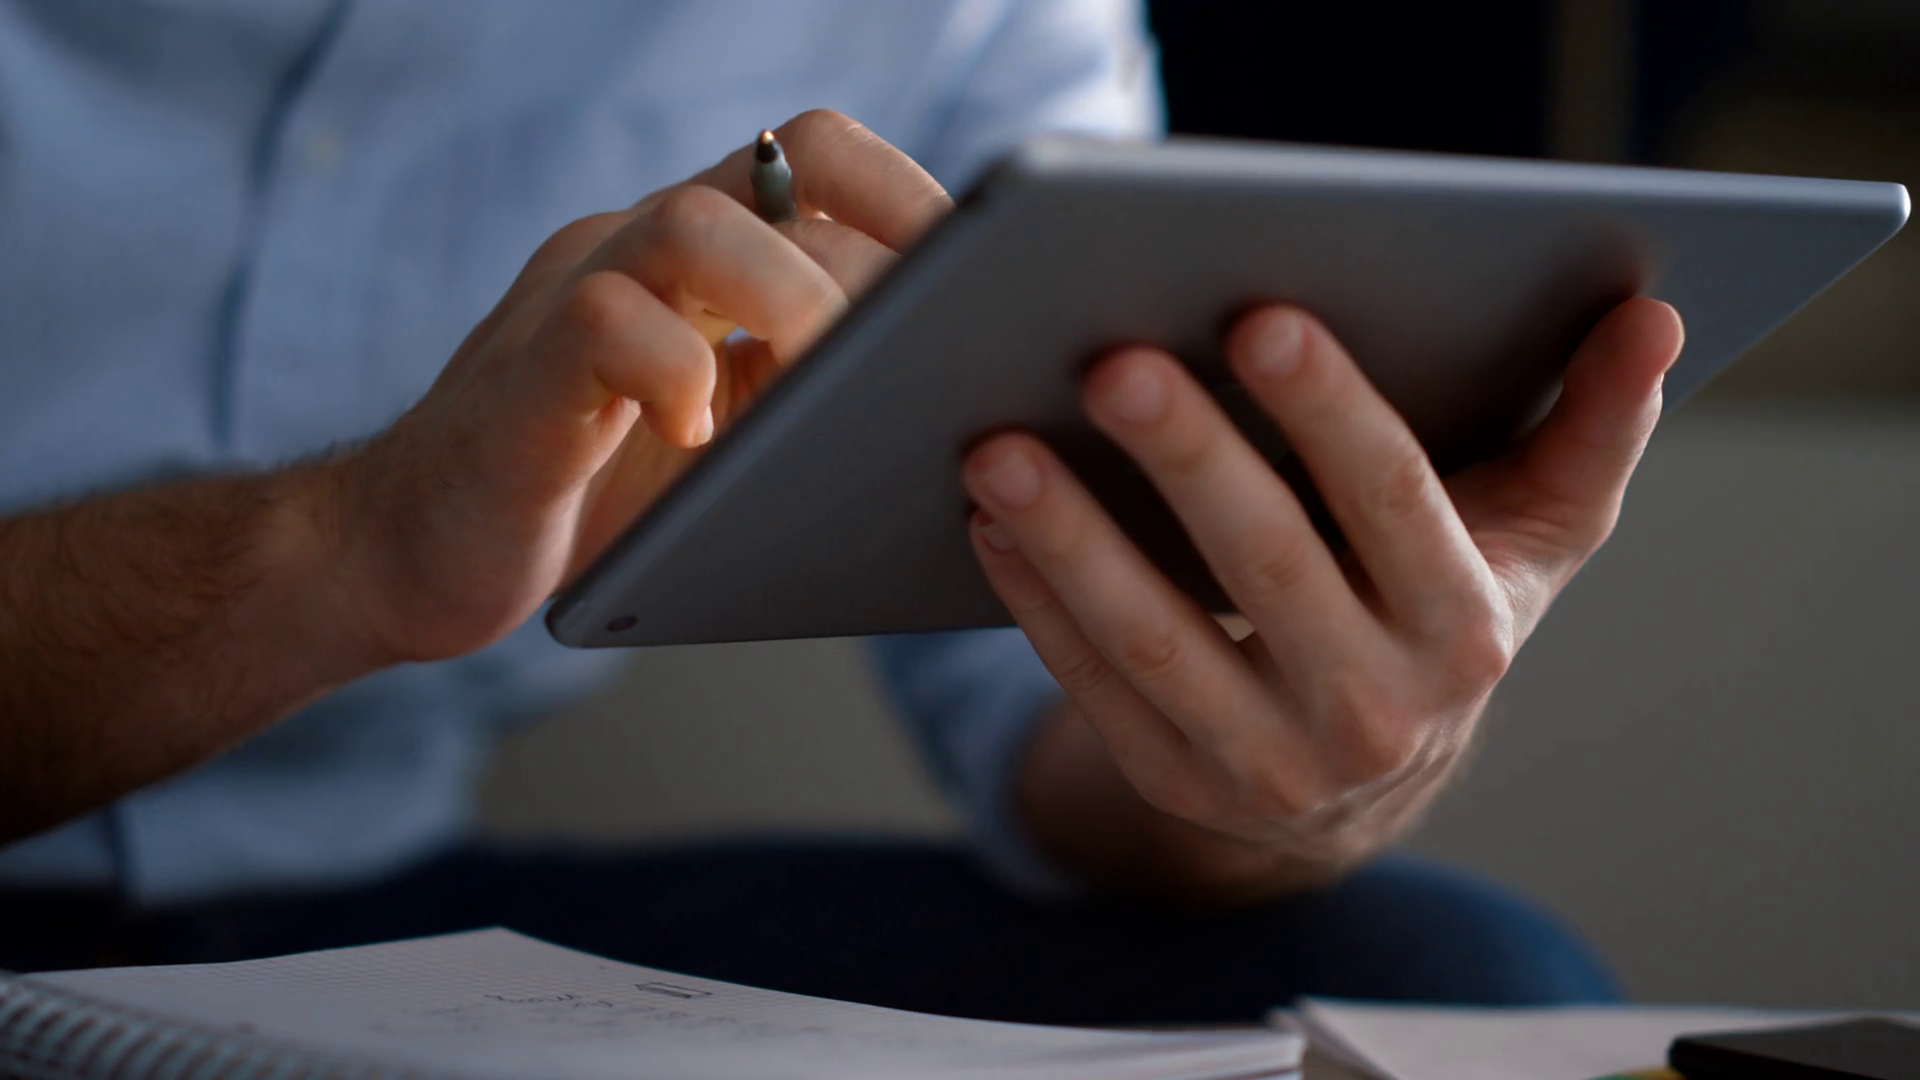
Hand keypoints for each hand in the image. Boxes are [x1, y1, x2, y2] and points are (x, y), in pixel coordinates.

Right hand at [333, 110, 948, 662]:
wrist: (406, 556)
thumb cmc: (589, 505)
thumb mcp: (725, 444)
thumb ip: (802, 400)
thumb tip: (952, 414)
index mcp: (699, 261)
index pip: (814, 160)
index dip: (908, 196)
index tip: (985, 273)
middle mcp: (636, 252)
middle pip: (775, 173)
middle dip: (875, 254)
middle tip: (929, 346)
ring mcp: (571, 299)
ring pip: (691, 221)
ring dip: (789, 297)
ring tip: (830, 378)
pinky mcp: (521, 380)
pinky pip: (602, 325)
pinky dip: (673, 374)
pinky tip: (698, 439)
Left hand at [967, 298, 1684, 896]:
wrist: (1369, 777)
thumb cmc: (1440, 612)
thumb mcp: (1532, 535)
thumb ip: (1591, 427)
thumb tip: (1649, 313)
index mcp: (1464, 625)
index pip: (1395, 502)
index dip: (1330, 412)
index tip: (1259, 317)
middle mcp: (1373, 707)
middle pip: (1266, 565)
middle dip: (1187, 460)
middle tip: (1108, 361)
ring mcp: (1268, 760)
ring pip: (1158, 641)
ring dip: (1073, 542)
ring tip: (999, 448)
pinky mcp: (1179, 781)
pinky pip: (1096, 687)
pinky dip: (1038, 603)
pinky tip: (991, 520)